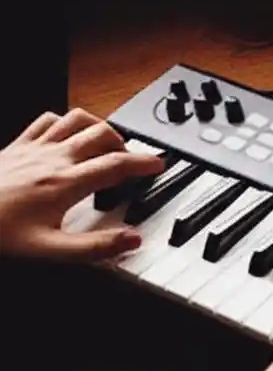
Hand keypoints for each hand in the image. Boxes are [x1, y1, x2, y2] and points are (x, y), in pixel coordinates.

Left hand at [0, 109, 164, 261]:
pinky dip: (64, 122)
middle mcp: (53, 159)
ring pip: (77, 119)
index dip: (144, 163)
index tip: (158, 164)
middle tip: (133, 157)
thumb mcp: (48, 251)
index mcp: (66, 183)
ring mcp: (34, 148)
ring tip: (106, 141)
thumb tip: (132, 241)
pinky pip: (47, 120)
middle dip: (125, 143)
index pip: (116, 165)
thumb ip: (95, 247)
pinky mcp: (16, 145)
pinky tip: (66, 135)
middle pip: (102, 134)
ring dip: (98, 126)